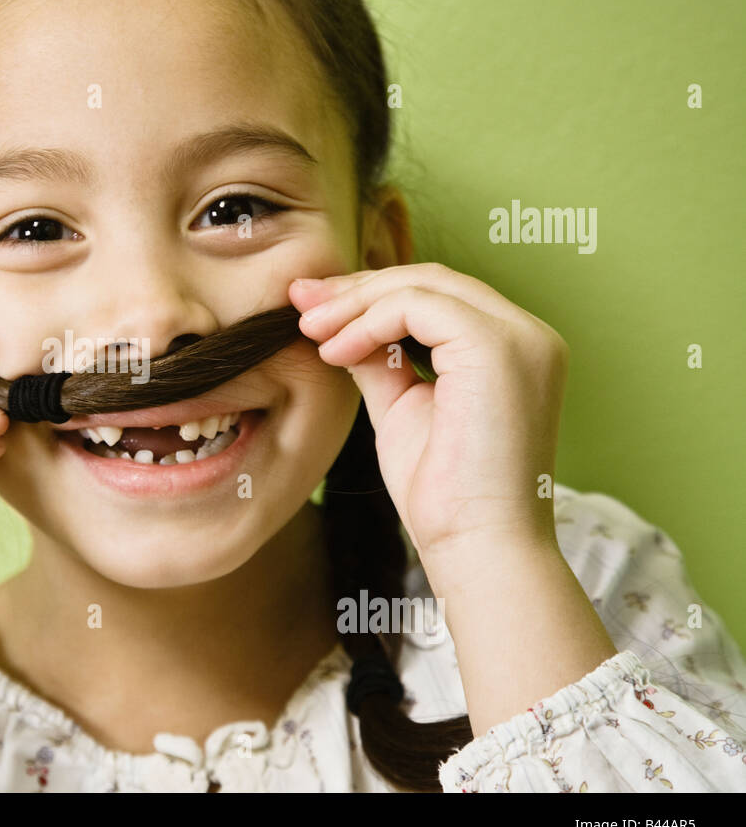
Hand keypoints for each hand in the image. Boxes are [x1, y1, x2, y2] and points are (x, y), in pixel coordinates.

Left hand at [290, 262, 569, 574]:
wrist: (475, 545)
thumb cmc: (444, 496)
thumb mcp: (402, 409)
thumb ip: (382, 360)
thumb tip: (342, 326)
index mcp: (512, 348)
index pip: (437, 297)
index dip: (371, 295)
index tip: (312, 308)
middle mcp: (527, 335)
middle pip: (430, 281)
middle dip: (357, 288)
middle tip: (299, 301)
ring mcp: (520, 338)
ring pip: (423, 285)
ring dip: (355, 303)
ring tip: (309, 331)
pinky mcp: (498, 346)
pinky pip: (418, 306)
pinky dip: (367, 321)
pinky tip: (334, 351)